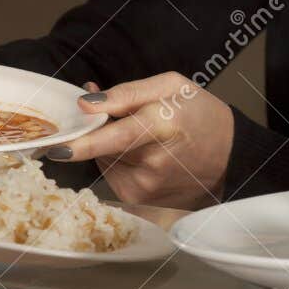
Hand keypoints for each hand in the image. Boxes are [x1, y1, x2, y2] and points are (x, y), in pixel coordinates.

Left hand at [47, 73, 233, 209]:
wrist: (231, 155)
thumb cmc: (200, 116)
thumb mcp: (171, 86)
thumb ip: (126, 93)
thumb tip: (86, 102)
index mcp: (163, 126)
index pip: (116, 137)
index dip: (85, 142)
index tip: (57, 148)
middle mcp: (154, 163)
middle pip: (102, 147)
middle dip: (99, 129)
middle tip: (124, 117)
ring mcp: (148, 188)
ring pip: (105, 162)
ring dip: (110, 147)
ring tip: (142, 139)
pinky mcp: (142, 202)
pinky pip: (113, 176)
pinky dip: (118, 163)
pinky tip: (143, 156)